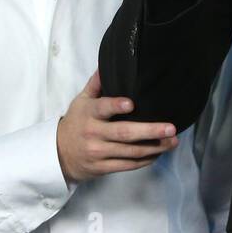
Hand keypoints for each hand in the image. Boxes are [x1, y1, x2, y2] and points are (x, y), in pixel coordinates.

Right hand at [56, 71, 178, 184]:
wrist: (59, 154)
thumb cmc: (76, 122)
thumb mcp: (81, 101)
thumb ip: (96, 84)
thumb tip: (107, 65)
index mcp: (88, 114)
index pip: (102, 108)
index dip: (116, 106)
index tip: (131, 104)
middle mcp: (94, 133)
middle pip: (124, 133)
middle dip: (149, 131)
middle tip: (170, 127)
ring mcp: (99, 152)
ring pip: (130, 152)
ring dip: (154, 147)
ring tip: (172, 141)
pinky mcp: (103, 167)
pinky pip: (128, 165)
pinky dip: (145, 160)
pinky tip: (158, 152)